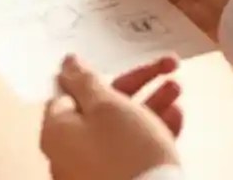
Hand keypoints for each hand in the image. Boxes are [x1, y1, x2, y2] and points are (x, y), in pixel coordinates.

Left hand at [41, 54, 181, 179]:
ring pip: (120, 129)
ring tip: (176, 91)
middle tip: (164, 72)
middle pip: (100, 109)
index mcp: (56, 130)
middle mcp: (68, 153)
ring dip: (150, 105)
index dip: (99, 77)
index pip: (70, 92)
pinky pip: (131, 152)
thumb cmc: (126, 155)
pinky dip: (151, 134)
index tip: (122, 66)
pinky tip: (175, 118)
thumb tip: (67, 63)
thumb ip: (85, 80)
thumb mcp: (106, 105)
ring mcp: (91, 170)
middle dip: (136, 86)